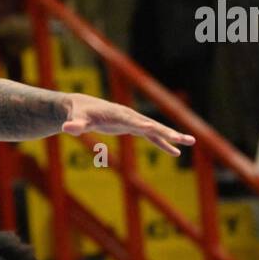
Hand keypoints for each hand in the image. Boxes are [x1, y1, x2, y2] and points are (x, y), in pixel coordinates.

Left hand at [63, 92, 194, 155]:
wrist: (80, 107)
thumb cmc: (77, 113)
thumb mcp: (75, 119)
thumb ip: (74, 124)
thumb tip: (68, 128)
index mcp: (118, 114)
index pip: (133, 121)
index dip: (144, 126)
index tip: (156, 129)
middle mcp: (129, 116)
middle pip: (152, 125)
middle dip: (168, 132)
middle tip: (186, 139)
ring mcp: (133, 121)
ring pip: (156, 130)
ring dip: (172, 137)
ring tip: (190, 143)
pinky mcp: (132, 127)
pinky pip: (151, 136)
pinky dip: (162, 144)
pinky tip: (175, 152)